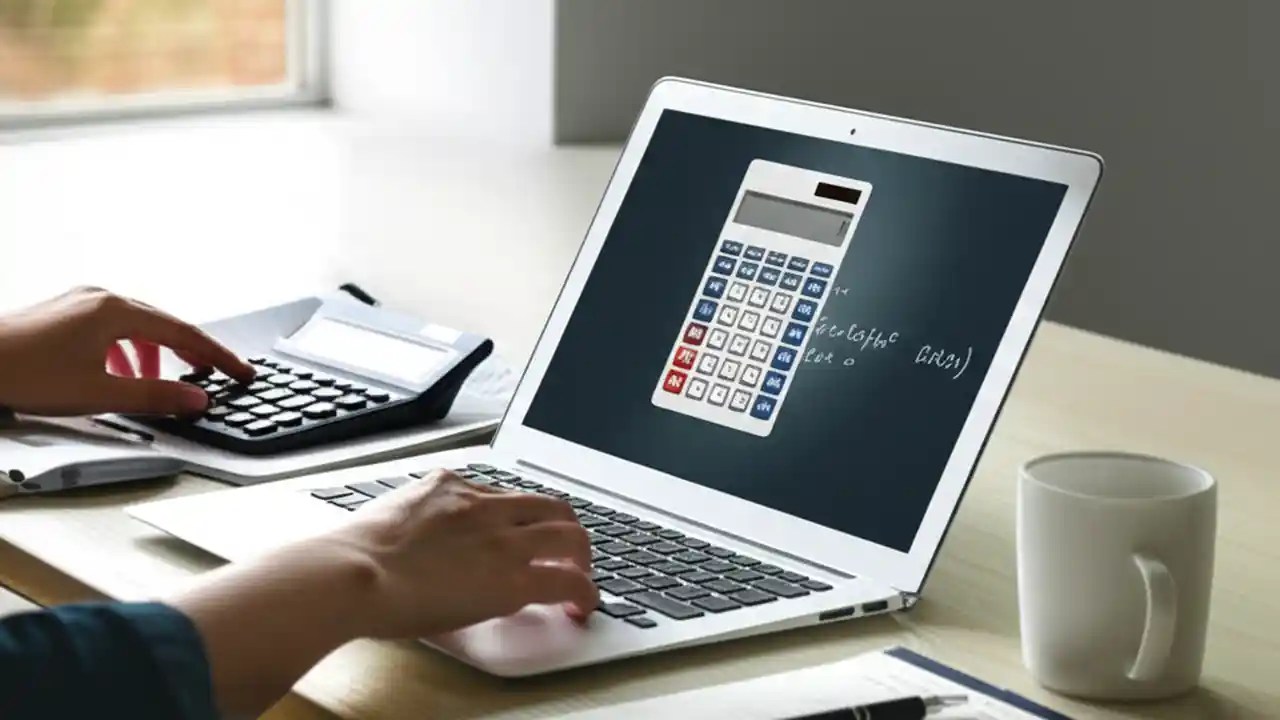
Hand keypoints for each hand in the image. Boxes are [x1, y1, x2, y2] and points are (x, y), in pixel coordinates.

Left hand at [0, 286, 253, 415]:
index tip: (241, 371)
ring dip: (158, 355)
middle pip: (165, 325)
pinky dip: (129, 351)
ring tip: (165, 381)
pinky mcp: (64, 314)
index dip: (217, 355)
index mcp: (115, 310)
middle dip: (194, 352)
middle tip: (220, 373)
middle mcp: (100, 298)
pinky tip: (122, 372)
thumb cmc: (23, 373)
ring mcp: (80, 303)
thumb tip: (197, 399)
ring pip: (137, 327)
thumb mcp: (99, 393)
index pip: (184, 332)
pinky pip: (113, 329)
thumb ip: (155, 396)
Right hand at [171, 470, 597, 715]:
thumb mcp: (383, 520)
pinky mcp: (511, 575)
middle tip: (568, 553)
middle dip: (565, 528)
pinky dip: (584, 592)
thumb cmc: (349, 558)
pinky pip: (566, 579)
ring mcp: (501, 537)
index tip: (517, 532)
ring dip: (582, 557)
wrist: (350, 574)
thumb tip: (405, 542)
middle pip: (548, 504)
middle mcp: (482, 504)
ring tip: (582, 580)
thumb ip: (408, 521)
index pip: (499, 494)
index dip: (516, 518)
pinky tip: (582, 607)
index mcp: (447, 488)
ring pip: (569, 534)